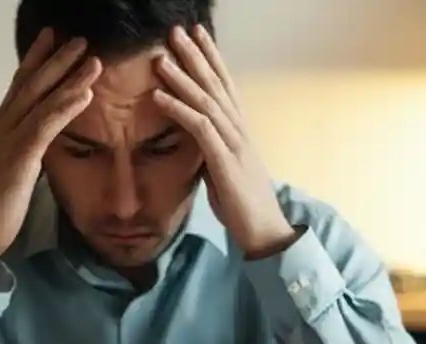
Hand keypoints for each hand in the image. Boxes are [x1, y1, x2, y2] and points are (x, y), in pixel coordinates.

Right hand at [0, 29, 100, 286]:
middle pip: (31, 85)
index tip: (55, 39)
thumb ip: (30, 147)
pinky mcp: (18, 160)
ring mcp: (8, 142)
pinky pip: (44, 128)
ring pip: (41, 101)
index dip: (38, 60)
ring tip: (93, 60)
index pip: (21, 86)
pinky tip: (84, 95)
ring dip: (68, 78)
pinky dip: (65, 109)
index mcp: (3, 128)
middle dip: (56, 59)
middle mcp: (3, 128)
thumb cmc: (0, 203)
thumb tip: (48, 137)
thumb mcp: (18, 167)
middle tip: (79, 38)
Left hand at [152, 24, 295, 258]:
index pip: (226, 87)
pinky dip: (178, 109)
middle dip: (197, 56)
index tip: (197, 36)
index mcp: (241, 132)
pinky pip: (200, 129)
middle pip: (217, 86)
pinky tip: (159, 96)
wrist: (266, 231)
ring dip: (183, 77)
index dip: (212, 60)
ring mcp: (235, 145)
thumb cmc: (244, 204)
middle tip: (179, 31)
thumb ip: (211, 149)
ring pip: (207, 102)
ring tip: (162, 57)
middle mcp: (240, 132)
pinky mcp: (225, 162)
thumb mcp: (224, 169)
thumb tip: (194, 137)